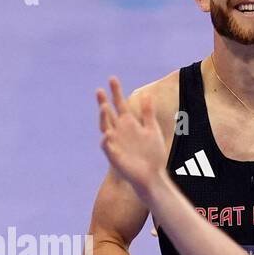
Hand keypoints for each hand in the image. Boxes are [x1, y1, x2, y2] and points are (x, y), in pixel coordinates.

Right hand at [97, 76, 167, 195]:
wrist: (153, 176)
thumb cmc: (153, 154)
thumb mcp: (152, 130)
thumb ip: (148, 113)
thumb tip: (147, 94)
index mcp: (128, 124)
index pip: (120, 104)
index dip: (116, 91)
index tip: (112, 78)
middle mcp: (119, 131)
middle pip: (108, 113)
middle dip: (103, 102)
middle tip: (100, 90)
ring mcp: (115, 142)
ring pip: (105, 127)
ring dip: (103, 117)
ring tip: (103, 107)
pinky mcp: (114, 156)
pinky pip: (107, 146)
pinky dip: (106, 140)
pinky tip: (108, 134)